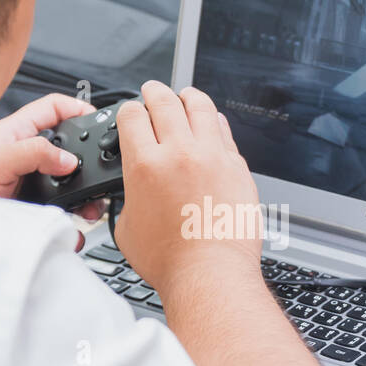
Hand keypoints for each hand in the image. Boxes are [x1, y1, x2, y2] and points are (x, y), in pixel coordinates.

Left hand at [0, 93, 105, 220]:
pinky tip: (73, 226)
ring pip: (70, 182)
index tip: (100, 120)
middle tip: (100, 172)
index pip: (54, 108)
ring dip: (85, 194)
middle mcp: (28, 155)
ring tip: (89, 206)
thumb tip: (68, 159)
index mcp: (18, 132)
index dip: (78, 108)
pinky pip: (62, 210)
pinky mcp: (33, 207)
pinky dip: (72, 218)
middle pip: (70, 148)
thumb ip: (33, 152)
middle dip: (88, 160)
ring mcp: (32, 182)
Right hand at [112, 82, 262, 294]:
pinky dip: (215, 122)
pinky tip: (212, 123)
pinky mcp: (237, 168)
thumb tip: (133, 194)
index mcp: (145, 165)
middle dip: (155, 92)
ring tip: (185, 95)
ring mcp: (213, 157)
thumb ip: (128, 199)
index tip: (131, 114)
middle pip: (165, 101)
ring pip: (200, 108)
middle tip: (153, 91)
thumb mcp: (127, 227)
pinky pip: (225, 132)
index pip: (132, 115)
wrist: (210, 275)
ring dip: (188, 97)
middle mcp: (180, 153)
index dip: (128, 111)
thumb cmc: (172, 260)